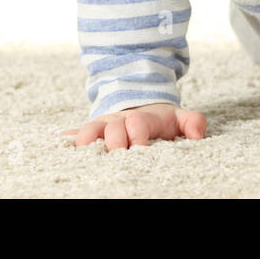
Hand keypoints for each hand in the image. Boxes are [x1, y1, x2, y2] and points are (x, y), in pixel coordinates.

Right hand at [61, 103, 206, 149]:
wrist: (140, 103)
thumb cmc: (161, 120)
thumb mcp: (179, 118)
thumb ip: (192, 122)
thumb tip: (198, 136)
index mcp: (142, 118)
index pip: (138, 123)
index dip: (138, 135)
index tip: (140, 149)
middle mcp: (120, 120)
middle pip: (113, 128)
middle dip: (114, 141)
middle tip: (116, 155)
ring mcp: (103, 125)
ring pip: (91, 128)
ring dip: (87, 138)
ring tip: (82, 150)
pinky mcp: (91, 131)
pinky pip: (77, 131)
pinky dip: (69, 137)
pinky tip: (61, 142)